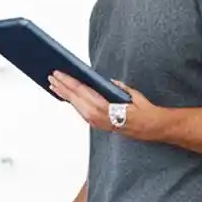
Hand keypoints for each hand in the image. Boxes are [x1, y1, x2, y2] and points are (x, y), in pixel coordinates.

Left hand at [48, 71, 163, 141]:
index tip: (58, 73)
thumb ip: (118, 87)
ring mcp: (94, 121)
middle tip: (50, 76)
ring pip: (75, 105)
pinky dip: (71, 102)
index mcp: (103, 108)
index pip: (81, 91)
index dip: (67, 81)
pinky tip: (66, 96)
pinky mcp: (95, 123)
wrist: (151, 128)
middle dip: (61, 86)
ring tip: (54, 85)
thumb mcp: (132, 94)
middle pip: (74, 98)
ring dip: (64, 94)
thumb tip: (106, 81)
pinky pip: (80, 110)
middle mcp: (96, 116)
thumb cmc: (143, 110)